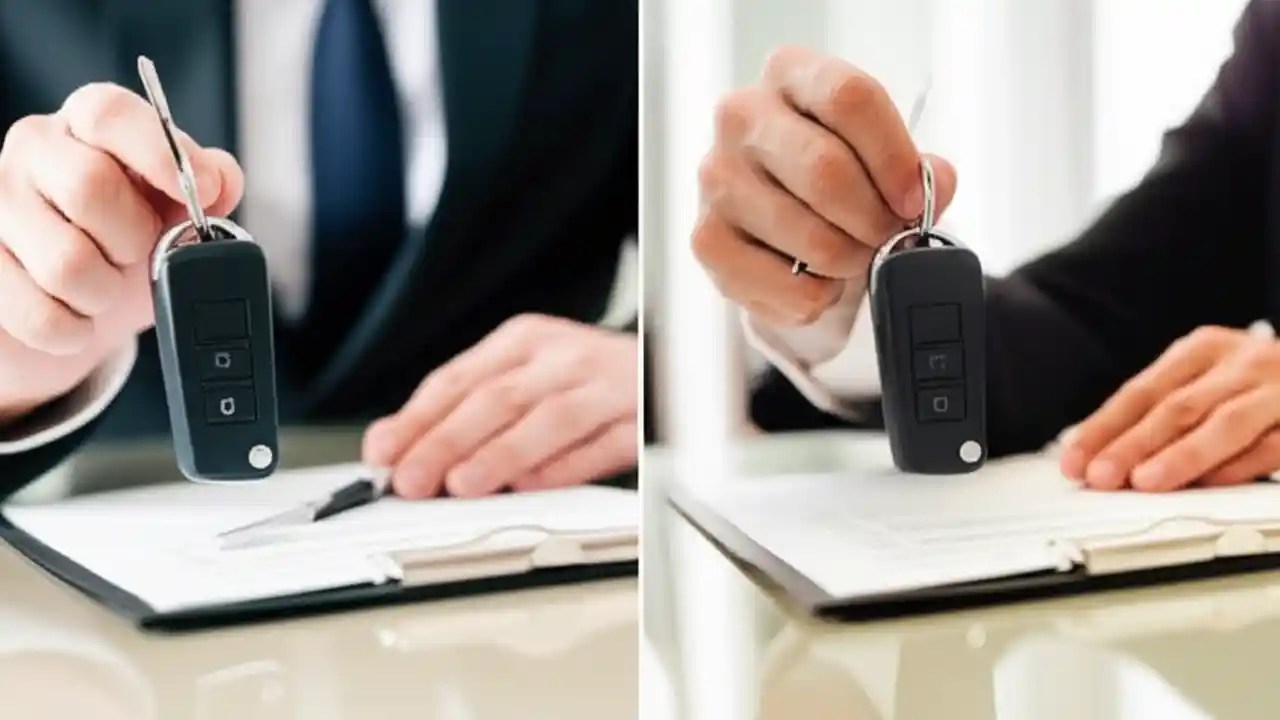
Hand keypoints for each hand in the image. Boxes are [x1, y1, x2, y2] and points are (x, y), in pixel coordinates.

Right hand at [0, 83, 243, 422]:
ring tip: (104, 288)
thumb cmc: (127, 244)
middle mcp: (34, 150)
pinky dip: (73, 330)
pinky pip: (40, 314)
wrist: (75, 307)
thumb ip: (210, 185)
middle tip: (136, 254)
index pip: (109, 113)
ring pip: (66, 262)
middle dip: (133, 240)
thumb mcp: (176, 212)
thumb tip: (220, 178)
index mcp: (88, 125)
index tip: (200, 192)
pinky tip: (76, 317)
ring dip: (103, 293)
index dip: (160, 153)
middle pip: (89, 188)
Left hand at [361, 314, 637, 498]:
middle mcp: (564, 357)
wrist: (673, 364)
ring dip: (501, 454)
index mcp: (525, 340)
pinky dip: (565, 467)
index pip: (459, 378)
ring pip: (547, 419)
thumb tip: (405, 447)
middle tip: (412, 479)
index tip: (383, 452)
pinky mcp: (641, 419)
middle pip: (496, 398)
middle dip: (446, 441)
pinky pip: (600, 444)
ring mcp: (606, 386)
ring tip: (464, 484)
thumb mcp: (528, 374)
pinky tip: (533, 486)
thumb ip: (472, 408)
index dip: (416, 418)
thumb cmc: (588, 379)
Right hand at [693, 45, 957, 326]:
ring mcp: (716, 178)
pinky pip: (786, 287)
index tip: (914, 199)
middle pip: (826, 170)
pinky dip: (819, 297)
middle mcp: (741, 116)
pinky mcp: (706, 239)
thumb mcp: (880, 156)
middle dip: (874, 219)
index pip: (849, 98)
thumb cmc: (834, 175)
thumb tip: (933, 185)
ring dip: (850, 261)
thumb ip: (917, 169)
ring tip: (854, 258)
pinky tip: (816, 279)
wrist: (775, 222)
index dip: (894, 156)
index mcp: (790, 73)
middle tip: (889, 238)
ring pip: (809, 236)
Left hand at [1061, 326, 1279, 490]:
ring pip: (1224, 423)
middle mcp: (1240, 364)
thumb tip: (1105, 456)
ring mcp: (1278, 390)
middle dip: (1133, 445)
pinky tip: (1209, 485)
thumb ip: (1165, 413)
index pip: (1141, 392)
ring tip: (1145, 481)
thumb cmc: (1258, 384)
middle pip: (1177, 407)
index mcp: (1203, 350)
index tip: (1074, 460)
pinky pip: (1271, 446)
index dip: (1104, 428)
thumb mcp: (1209, 381)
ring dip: (1181, 456)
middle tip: (1100, 475)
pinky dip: (1238, 466)